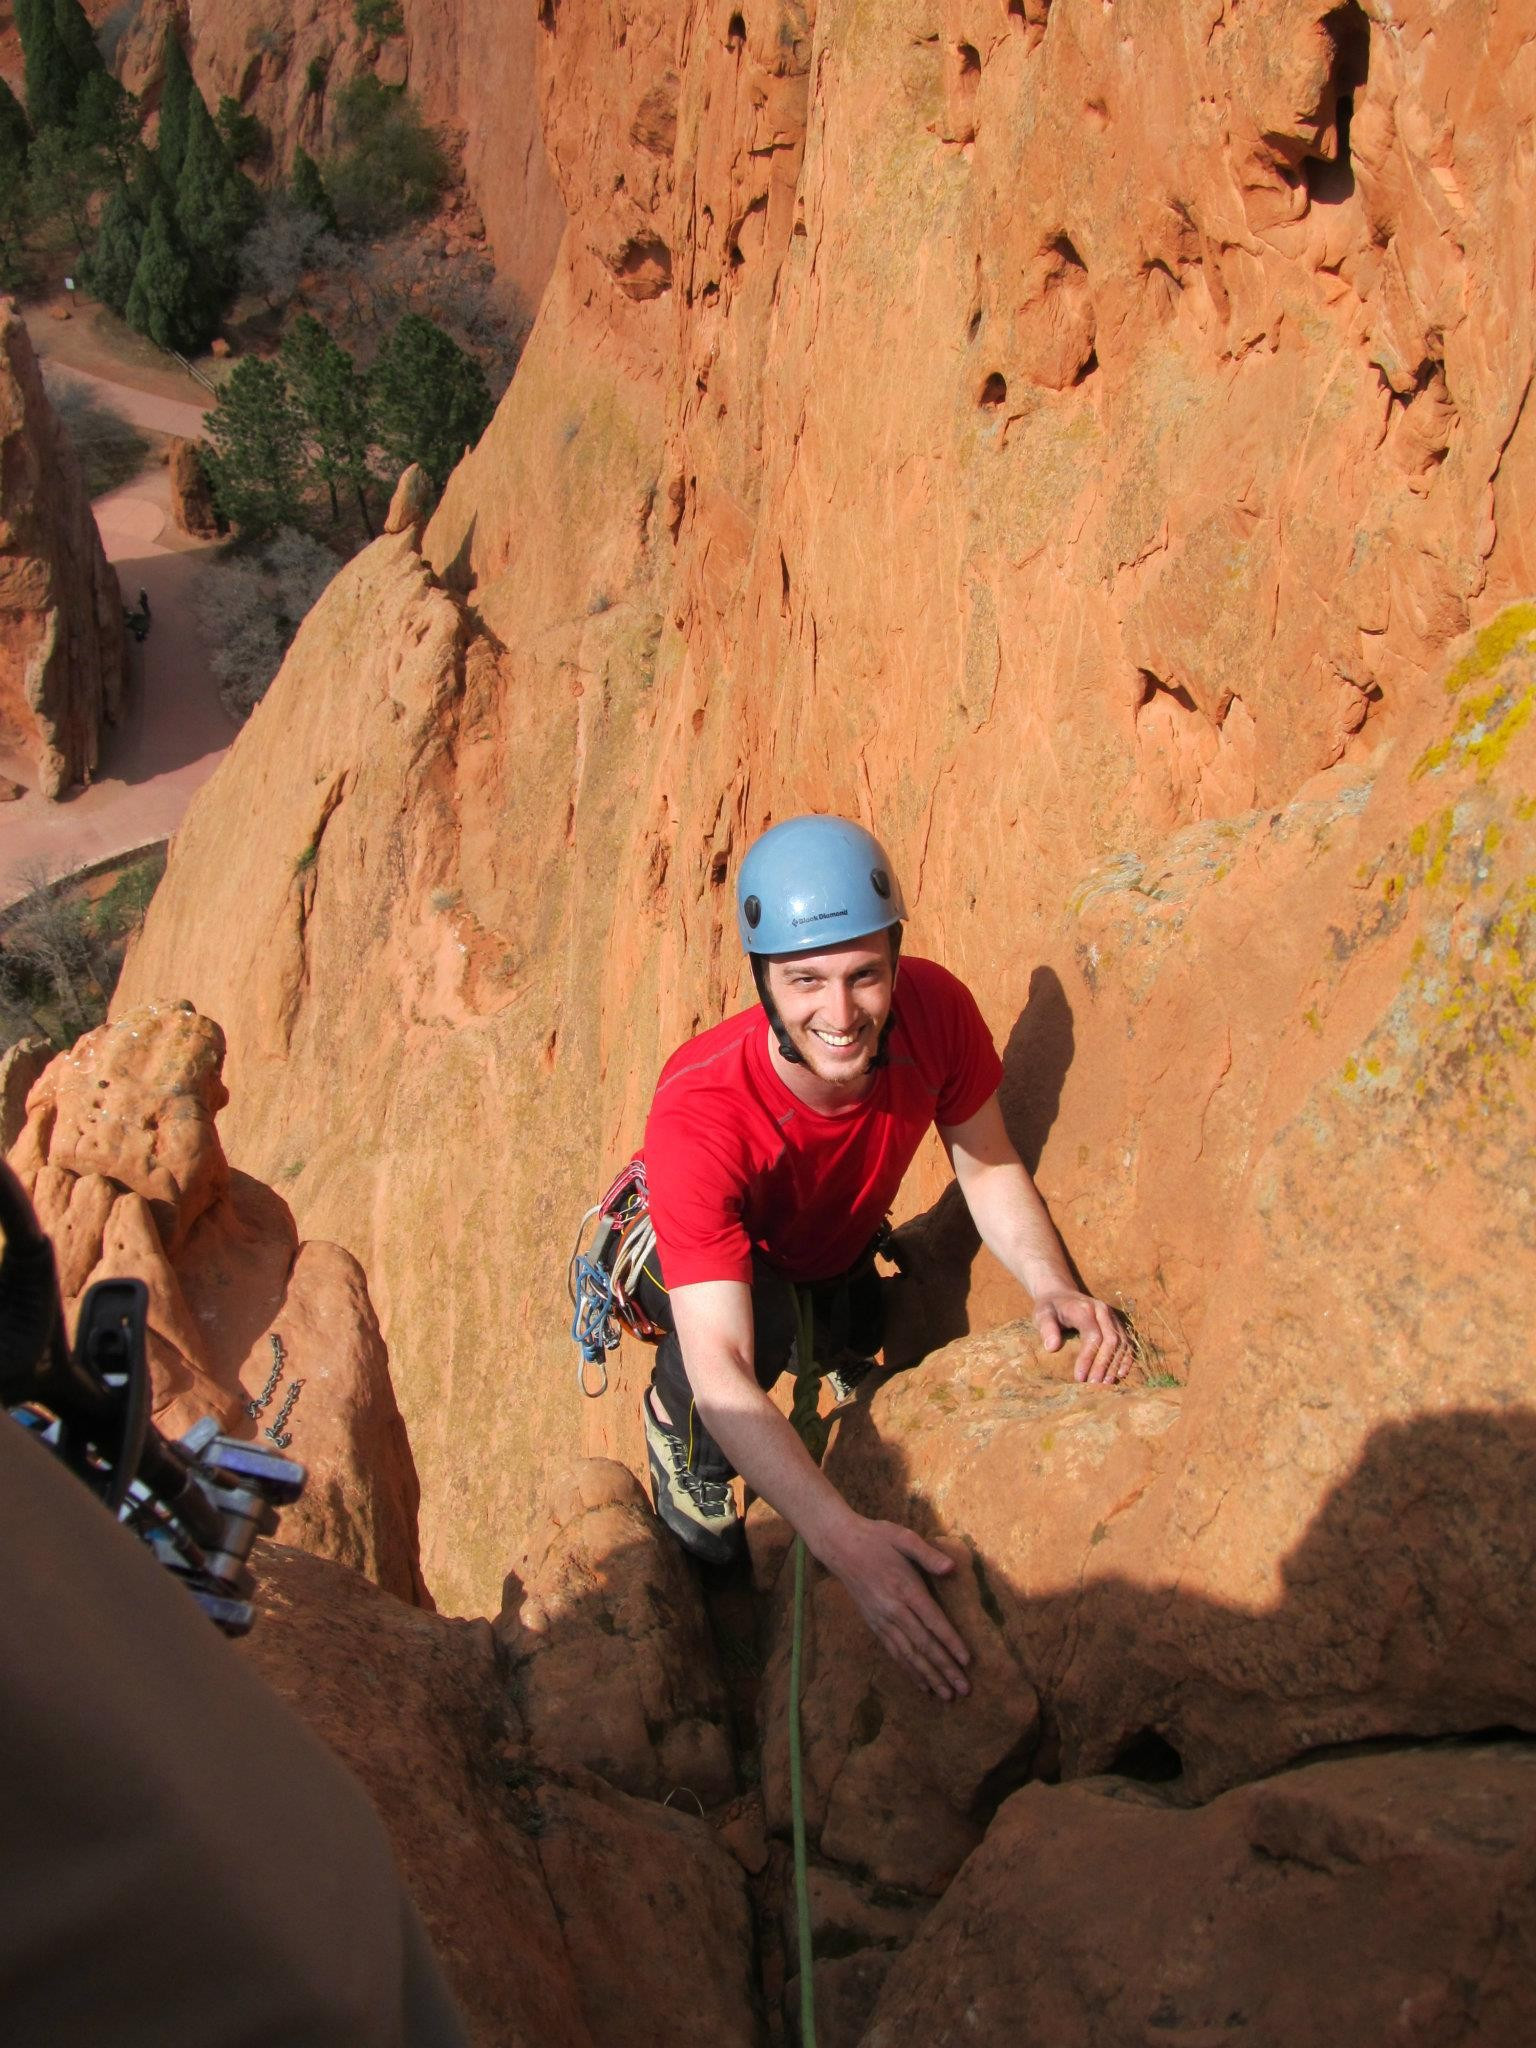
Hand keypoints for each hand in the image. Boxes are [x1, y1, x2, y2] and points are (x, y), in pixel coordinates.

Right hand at [819, 1517, 971, 1700]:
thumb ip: (927, 1554)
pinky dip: (909, 1670)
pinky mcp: (874, 1624)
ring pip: (908, 1654)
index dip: (950, 1642)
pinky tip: (922, 1684)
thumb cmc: (876, 1538)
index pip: (932, 1620)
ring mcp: (881, 1620)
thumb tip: (951, 1568)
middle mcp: (893, 1609)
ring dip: (928, 1676)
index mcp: (905, 1588)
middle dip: (944, 1668)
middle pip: (923, 1644)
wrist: (840, 1546)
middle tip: (963, 1689)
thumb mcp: (903, 1537)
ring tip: (946, 1695)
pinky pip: (894, 1652)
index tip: (967, 1661)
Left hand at [1033, 1289, 1132, 1384]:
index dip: (1088, 1357)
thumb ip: (1046, 1328)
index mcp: (1084, 1308)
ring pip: (1121, 1342)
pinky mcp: (1117, 1323)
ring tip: (1106, 1383)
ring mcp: (1112, 1316)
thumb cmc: (1050, 1308)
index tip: (1079, 1377)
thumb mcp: (1042, 1314)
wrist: (1061, 1294)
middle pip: (1110, 1340)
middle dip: (1103, 1364)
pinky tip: (1121, 1374)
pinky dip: (1126, 1358)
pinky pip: (1127, 1341)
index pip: (1092, 1335)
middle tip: (1094, 1384)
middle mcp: (1102, 1311)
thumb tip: (1052, 1348)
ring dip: (1115, 1364)